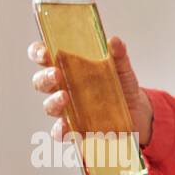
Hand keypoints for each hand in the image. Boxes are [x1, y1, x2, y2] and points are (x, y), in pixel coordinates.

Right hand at [27, 35, 154, 146]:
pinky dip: (60, 130)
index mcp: (69, 68)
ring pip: (49, 106)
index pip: (44, 57)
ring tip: (65, 97)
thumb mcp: (122, 68)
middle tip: (56, 74)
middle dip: (45, 77)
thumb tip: (114, 41)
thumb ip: (118, 54)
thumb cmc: (122, 87)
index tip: (44, 52)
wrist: (136, 113)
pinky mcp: (75, 130)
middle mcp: (63, 88)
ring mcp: (68, 110)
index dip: (38, 53)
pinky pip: (60, 132)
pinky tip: (67, 125)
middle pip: (41, 82)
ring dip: (53, 101)